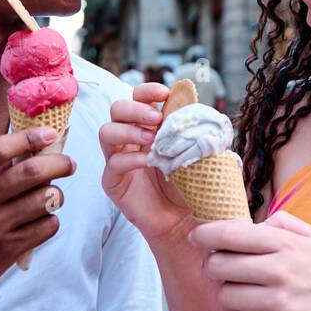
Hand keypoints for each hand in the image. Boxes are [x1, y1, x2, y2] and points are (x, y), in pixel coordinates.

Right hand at [0, 126, 73, 305]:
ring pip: (44, 199)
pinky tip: (42, 221)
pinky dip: (51, 220)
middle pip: (30, 172)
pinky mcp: (6, 250)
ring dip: (56, 194)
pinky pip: (46, 227)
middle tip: (69, 163)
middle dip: (59, 163)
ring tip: (52, 195)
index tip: (49, 133)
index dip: (28, 138)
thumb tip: (19, 151)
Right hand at [98, 82, 195, 244]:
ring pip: (106, 132)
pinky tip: (149, 162)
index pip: (138, 98)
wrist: (187, 220)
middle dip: (135, 108)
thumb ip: (198, 130)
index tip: (164, 92)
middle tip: (156, 118)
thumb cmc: (191, 183)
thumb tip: (204, 107)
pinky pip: (112, 164)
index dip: (147, 91)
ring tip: (151, 139)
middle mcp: (130, 139)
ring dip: (128, 130)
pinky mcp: (113, 182)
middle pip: (117, 109)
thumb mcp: (199, 151)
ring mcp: (118, 159)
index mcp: (149, 126)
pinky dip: (130, 159)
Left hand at [189, 210, 310, 310]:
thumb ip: (285, 222)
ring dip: (230, 294)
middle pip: (218, 265)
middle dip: (214, 265)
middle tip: (224, 267)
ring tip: (249, 292)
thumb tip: (256, 221)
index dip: (205, 234)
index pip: (230, 233)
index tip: (196, 237)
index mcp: (286, 244)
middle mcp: (279, 270)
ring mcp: (278, 302)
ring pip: (226, 296)